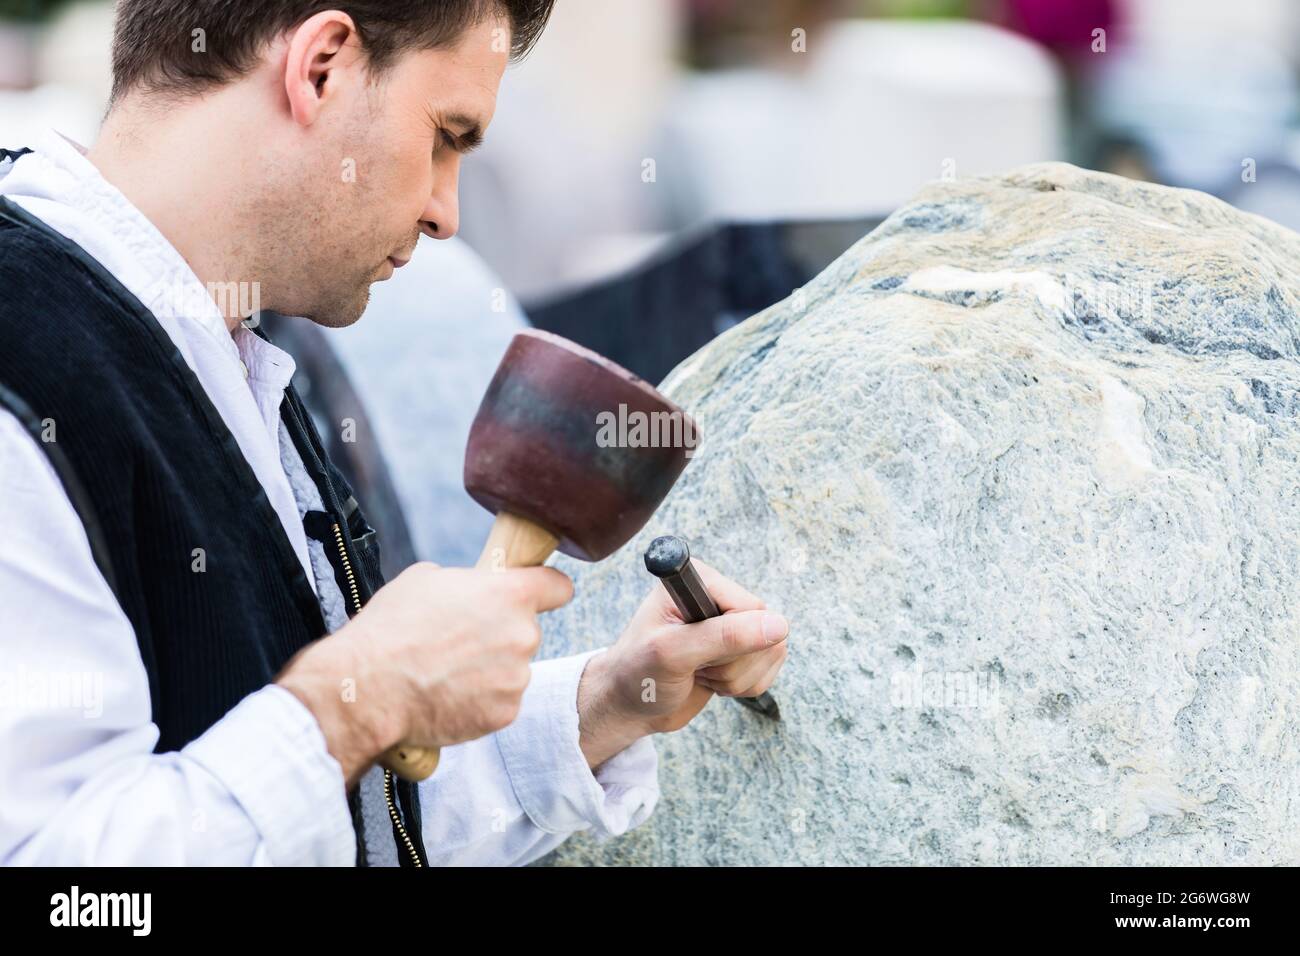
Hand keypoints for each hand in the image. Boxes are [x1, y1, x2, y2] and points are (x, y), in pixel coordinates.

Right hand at [278, 562, 572, 785]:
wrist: (369, 687)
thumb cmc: (392, 627)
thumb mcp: (427, 579)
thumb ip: (466, 583)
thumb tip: (471, 590)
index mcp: (511, 594)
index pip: (558, 587)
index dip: (547, 589)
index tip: (540, 594)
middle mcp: (523, 635)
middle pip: (526, 631)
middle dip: (500, 635)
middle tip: (460, 641)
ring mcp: (517, 678)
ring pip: (512, 669)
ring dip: (489, 670)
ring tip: (445, 672)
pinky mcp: (505, 714)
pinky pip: (499, 701)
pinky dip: (479, 701)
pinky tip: (447, 696)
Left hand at [577, 560, 787, 767]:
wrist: (629, 707)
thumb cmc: (636, 674)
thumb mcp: (673, 653)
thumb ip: (725, 637)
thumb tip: (779, 626)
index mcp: (699, 580)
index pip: (752, 607)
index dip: (733, 640)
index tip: (699, 653)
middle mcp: (719, 596)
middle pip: (766, 631)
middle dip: (731, 664)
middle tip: (693, 667)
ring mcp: (732, 624)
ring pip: (771, 653)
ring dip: (735, 679)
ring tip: (697, 674)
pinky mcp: (740, 650)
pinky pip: (767, 670)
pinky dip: (741, 688)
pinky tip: (710, 682)